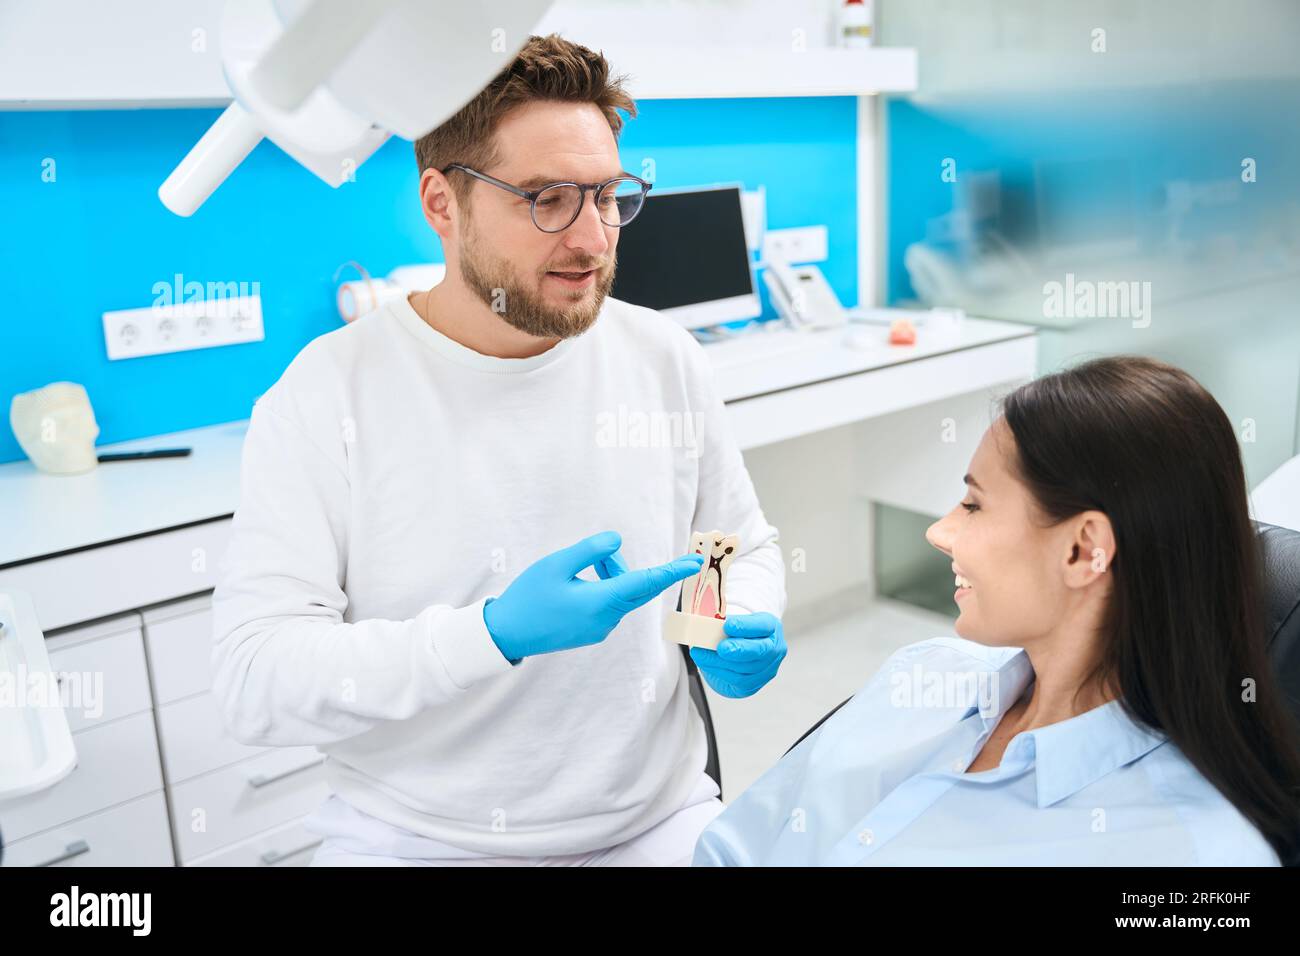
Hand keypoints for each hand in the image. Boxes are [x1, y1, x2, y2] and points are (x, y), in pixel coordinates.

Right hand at [484, 531, 703, 662]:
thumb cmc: (528, 597)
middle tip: (597, 556)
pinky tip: (574, 586)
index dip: (671, 571)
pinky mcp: (592, 632)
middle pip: (634, 586)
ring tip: (575, 570)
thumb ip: (590, 550)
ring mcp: (601, 629)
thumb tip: (617, 542)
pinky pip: (610, 605)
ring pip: (620, 594)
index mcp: (602, 603)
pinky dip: (601, 589)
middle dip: (621, 566)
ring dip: (608, 576)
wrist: (507, 634)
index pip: (645, 582)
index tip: (694, 563)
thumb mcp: (556, 564)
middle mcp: (607, 619)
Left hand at [689, 612, 785, 697]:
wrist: (741, 652)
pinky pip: (736, 680)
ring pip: (744, 668)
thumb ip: (723, 620)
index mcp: (771, 627)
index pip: (762, 626)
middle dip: (738, 649)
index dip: (745, 626)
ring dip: (719, 661)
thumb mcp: (735, 621)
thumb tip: (706, 620)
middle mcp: (773, 648)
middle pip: (759, 650)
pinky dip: (717, 670)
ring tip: (701, 653)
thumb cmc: (737, 633)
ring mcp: (766, 668)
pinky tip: (705, 663)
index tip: (727, 625)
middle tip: (721, 647)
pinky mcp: (754, 684)